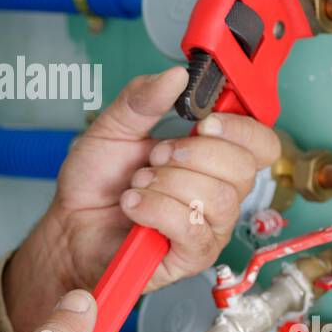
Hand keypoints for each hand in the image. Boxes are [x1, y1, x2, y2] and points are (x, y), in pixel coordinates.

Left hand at [3, 67, 281, 331]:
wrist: (70, 223)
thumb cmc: (98, 182)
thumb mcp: (113, 127)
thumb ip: (142, 98)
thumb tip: (176, 75)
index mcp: (212, 156)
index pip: (261, 144)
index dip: (241, 130)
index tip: (205, 122)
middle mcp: (219, 191)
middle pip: (243, 170)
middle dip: (193, 155)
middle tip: (155, 157)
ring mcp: (209, 226)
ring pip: (218, 199)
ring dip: (168, 184)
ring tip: (138, 183)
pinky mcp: (192, 256)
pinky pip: (192, 229)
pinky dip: (156, 209)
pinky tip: (134, 205)